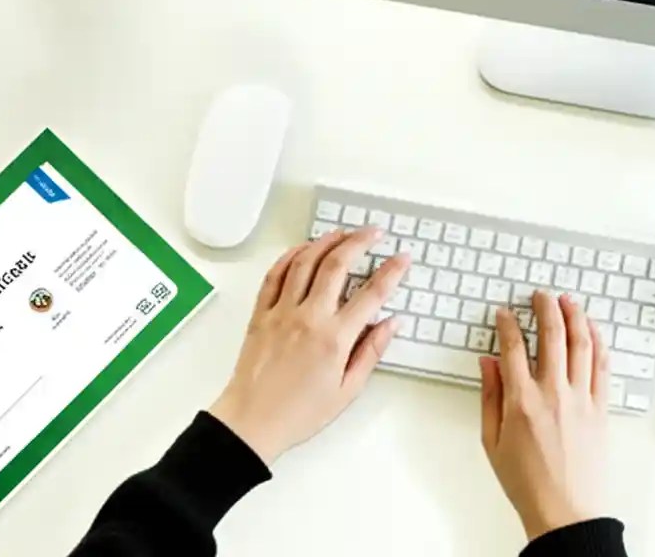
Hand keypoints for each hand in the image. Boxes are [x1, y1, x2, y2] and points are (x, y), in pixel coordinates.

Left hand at [209, 227, 407, 463]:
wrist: (252, 422)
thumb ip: (371, 353)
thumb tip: (390, 325)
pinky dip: (290, 256)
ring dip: (326, 241)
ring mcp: (282, 312)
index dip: (392, 271)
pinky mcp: (261, 313)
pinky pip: (275, 274)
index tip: (402, 259)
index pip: (371, 294)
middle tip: (374, 233)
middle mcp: (308, 318)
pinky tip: (303, 249)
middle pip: (338, 264)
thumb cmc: (298, 413)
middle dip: (360, 242)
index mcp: (334, 339)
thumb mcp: (347, 390)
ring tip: (343, 232)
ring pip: (305, 261)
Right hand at [480, 291, 610, 540]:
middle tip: (540, 295)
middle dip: (545, 307)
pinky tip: (593, 330)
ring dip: (575, 316)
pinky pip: (603, 365)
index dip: (507, 324)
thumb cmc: (527, 483)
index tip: (504, 314)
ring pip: (582, 343)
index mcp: (521, 401)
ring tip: (568, 301)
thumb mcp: (491, 441)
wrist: (565, 511)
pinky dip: (599, 342)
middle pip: (552, 335)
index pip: (513, 347)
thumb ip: (489, 397)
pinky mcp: (601, 409)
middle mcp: (554, 393)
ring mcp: (581, 399)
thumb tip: (487, 363)